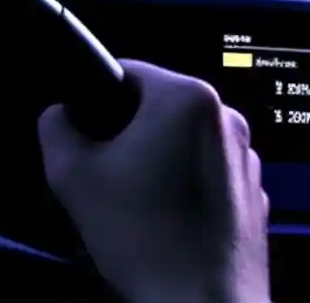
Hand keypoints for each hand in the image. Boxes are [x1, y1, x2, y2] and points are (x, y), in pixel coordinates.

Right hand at [39, 59, 268, 302]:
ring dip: (154, 162)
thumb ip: (55, 127)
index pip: (125, 71)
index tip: (80, 136)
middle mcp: (227, 119)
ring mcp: (247, 160)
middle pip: (155, 109)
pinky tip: (160, 221)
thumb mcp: (71, 174)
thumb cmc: (142, 237)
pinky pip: (204, 176)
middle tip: (101, 175)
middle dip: (124, 136)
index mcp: (187, 98)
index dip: (92, 101)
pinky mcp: (254, 195)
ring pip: (180, 143)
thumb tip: (59, 115)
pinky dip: (180, 189)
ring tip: (131, 204)